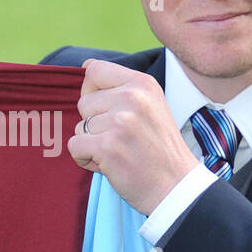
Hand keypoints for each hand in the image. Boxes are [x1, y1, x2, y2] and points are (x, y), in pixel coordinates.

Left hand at [67, 58, 199, 214]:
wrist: (177, 187)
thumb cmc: (159, 149)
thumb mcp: (151, 106)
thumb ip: (120, 86)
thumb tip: (86, 65)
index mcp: (143, 84)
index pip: (95, 71)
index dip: (91, 91)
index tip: (105, 109)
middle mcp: (132, 98)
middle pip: (84, 103)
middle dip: (94, 124)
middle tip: (121, 139)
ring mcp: (120, 122)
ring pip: (79, 127)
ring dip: (92, 144)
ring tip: (120, 153)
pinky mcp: (108, 146)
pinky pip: (74, 146)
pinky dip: (85, 159)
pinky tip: (109, 164)